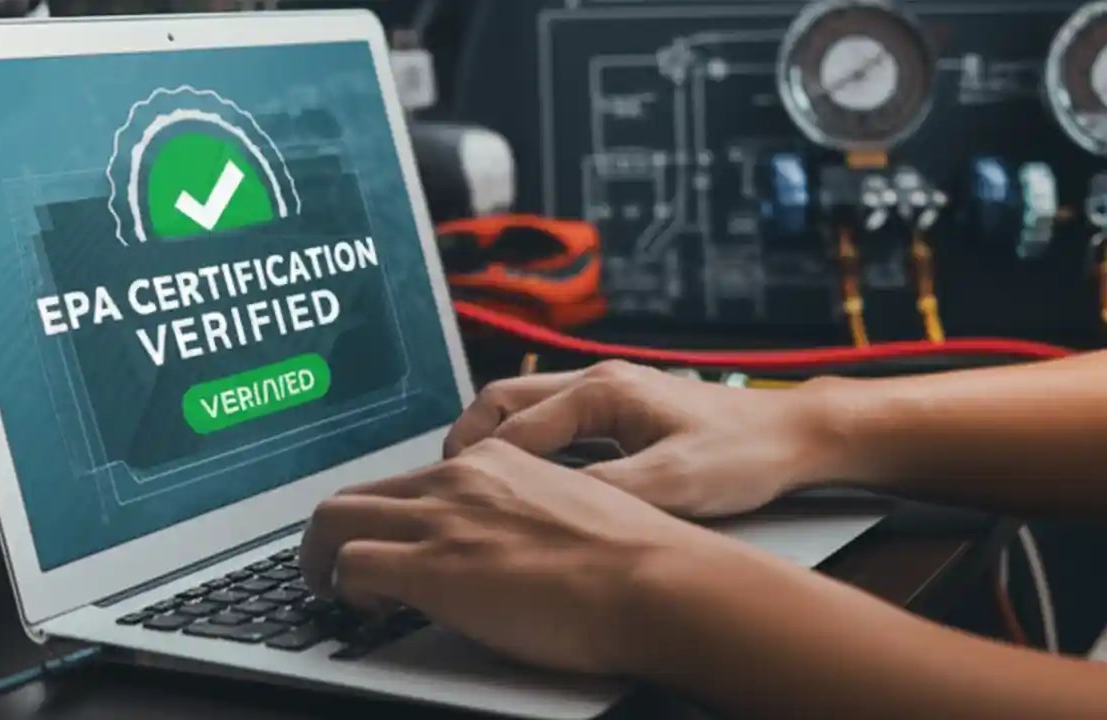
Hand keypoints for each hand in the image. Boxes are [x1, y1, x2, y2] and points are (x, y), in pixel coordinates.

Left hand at [298, 438, 731, 674]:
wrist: (652, 582)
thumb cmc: (629, 559)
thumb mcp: (567, 507)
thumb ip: (520, 511)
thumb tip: (499, 540)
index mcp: (493, 461)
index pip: (408, 480)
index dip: (383, 516)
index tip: (381, 540)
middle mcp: (458, 480)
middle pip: (355, 495)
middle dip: (329, 533)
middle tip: (327, 565)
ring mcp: (442, 521)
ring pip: (334, 522)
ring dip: (321, 559)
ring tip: (329, 590)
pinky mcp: (432, 568)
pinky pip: (350, 567)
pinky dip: (345, 590)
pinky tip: (368, 609)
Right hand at [445, 360, 846, 517]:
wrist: (796, 434)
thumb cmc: (744, 454)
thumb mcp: (675, 483)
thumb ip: (607, 493)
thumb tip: (544, 509)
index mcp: (603, 391)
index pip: (513, 425)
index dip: (479, 466)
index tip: (455, 501)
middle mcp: (598, 381)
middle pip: (503, 400)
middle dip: (469, 442)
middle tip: (448, 488)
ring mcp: (609, 391)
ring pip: (524, 407)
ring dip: (494, 441)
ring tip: (477, 487)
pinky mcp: (621, 409)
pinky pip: (552, 420)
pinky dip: (526, 445)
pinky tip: (529, 483)